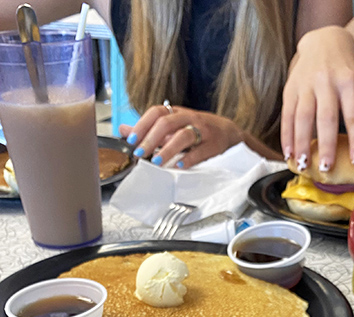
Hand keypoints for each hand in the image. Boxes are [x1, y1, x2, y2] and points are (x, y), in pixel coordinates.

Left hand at [119, 104, 242, 167]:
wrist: (231, 134)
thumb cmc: (199, 131)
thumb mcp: (174, 127)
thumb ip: (149, 129)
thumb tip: (122, 129)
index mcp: (178, 113)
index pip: (157, 112)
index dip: (142, 124)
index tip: (131, 140)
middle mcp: (189, 118)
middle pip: (167, 123)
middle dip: (151, 139)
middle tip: (140, 154)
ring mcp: (203, 130)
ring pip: (183, 135)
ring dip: (168, 149)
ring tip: (158, 162)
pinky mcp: (214, 144)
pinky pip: (201, 151)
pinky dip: (189, 159)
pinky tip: (180, 166)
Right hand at [280, 26, 353, 172]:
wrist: (323, 41)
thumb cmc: (347, 67)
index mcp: (349, 79)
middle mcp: (327, 81)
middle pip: (326, 118)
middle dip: (325, 145)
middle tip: (326, 168)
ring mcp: (306, 85)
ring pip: (303, 118)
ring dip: (302, 144)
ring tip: (303, 166)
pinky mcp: (291, 89)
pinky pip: (287, 115)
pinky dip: (287, 137)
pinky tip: (288, 154)